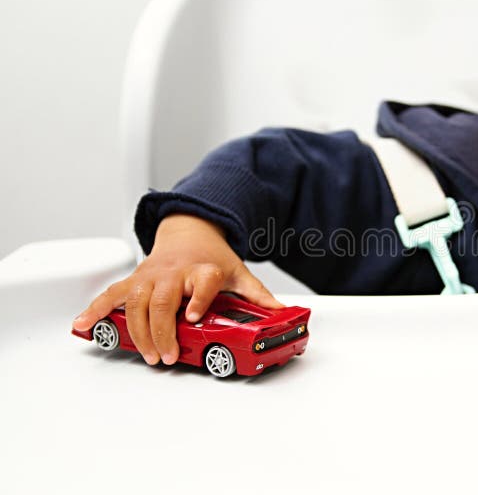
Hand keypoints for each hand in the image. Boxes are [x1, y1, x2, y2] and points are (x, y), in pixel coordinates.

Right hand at [72, 214, 282, 364]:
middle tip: (169, 356)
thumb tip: (284, 313)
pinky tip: (82, 325)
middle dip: (163, 330)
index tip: (193, 317)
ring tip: (149, 355)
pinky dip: (96, 310)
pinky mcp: (134, 280)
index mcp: (204, 270)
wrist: (189, 232)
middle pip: (164, 300)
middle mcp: (175, 272)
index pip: (204, 282)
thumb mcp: (238, 274)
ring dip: (138, 332)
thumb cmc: (212, 258)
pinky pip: (111, 295)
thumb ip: (258, 296)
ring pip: (136, 302)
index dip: (198, 299)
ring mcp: (152, 276)